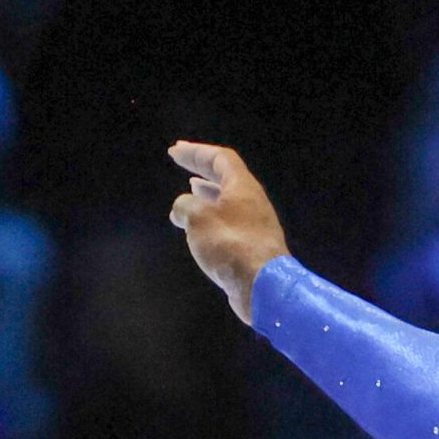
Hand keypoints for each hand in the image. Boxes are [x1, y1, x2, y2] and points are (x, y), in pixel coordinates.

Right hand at [167, 141, 290, 324]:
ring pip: (228, 202)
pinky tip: (199, 229)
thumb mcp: (197, 217)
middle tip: (181, 161)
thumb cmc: (229, 244)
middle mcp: (253, 203)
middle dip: (201, 169)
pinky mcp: (253, 248)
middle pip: (226, 178)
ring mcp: (256, 226)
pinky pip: (229, 224)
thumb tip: (182, 210)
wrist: (263, 286)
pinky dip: (212, 219)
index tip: (175, 151)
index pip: (221, 159)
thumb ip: (185, 206)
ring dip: (207, 195)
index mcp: (244, 188)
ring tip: (188, 193)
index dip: (197, 152)